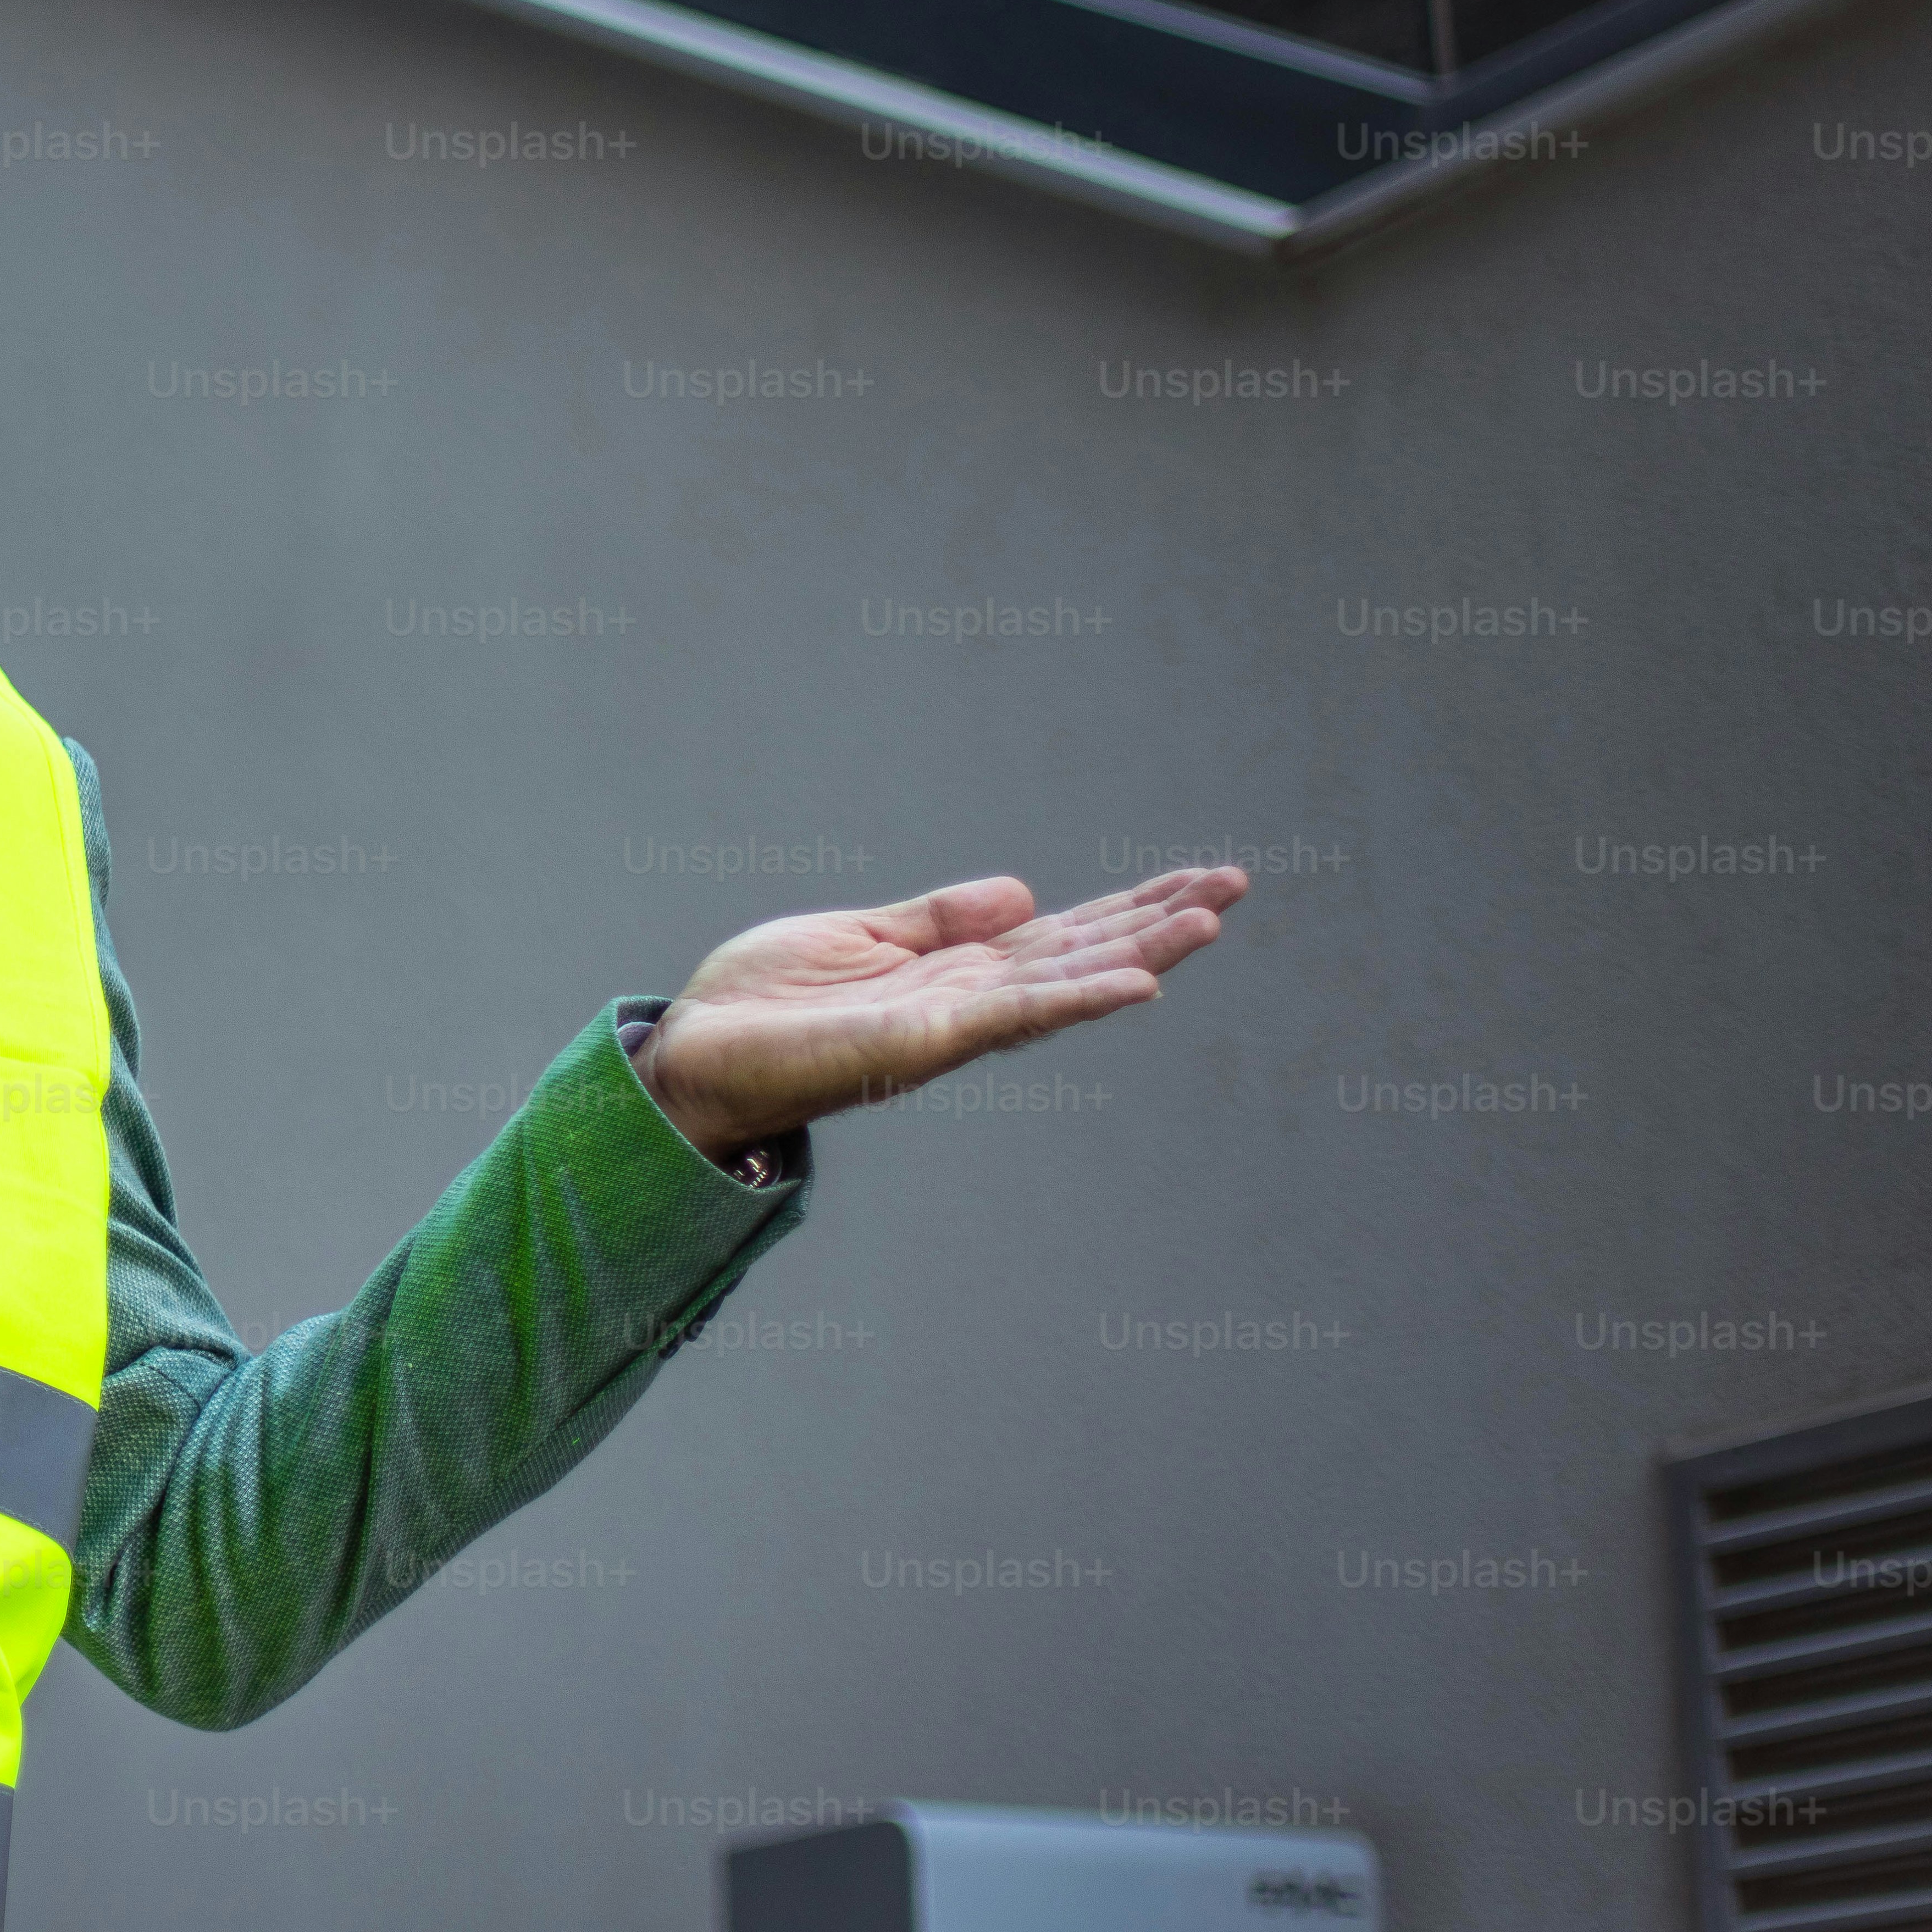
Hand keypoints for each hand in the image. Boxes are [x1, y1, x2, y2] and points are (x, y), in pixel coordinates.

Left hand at [639, 868, 1246, 1160]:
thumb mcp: (858, 934)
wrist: (695, 1053)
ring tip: (1210, 920)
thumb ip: (940, 918)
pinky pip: (1014, 1015)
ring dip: (1140, 954)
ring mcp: (952, 1025)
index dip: (1126, 907)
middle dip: (1157, 922)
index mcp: (952, 973)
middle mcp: (966, 1002)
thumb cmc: (762, 1002)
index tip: (1193, 878)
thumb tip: (1026, 891)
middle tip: (1236, 885)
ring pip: (1065, 983)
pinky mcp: (923, 1041)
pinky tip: (1135, 981)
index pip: (1058, 935)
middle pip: (1081, 955)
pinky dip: (1075, 998)